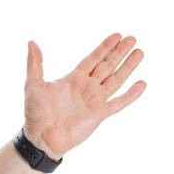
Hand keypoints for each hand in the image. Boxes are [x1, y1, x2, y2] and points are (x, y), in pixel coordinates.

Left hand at [23, 33, 145, 158]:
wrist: (41, 137)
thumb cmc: (35, 113)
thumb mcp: (33, 84)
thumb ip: (35, 63)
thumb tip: (32, 42)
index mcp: (73, 79)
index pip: (93, 58)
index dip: (105, 47)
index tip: (117, 35)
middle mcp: (87, 87)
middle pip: (108, 65)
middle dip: (119, 52)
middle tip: (132, 38)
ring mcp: (95, 100)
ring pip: (116, 79)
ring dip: (128, 66)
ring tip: (140, 52)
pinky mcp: (100, 114)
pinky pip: (119, 102)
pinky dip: (131, 94)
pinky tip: (142, 84)